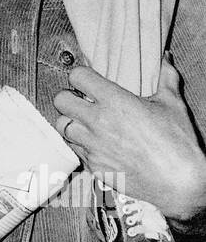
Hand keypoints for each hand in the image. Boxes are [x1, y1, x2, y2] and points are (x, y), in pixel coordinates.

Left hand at [54, 58, 205, 228]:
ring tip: (85, 123)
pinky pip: (76, 151)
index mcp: (114, 101)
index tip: (87, 80)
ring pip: (62, 127)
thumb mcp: (173, 104)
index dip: (81, 76)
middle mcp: (98, 122)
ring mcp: (93, 146)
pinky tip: (96, 145)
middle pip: (60, 100)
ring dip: (71, 123)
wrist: (180, 183)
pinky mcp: (95, 167)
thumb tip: (165, 58)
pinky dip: (81, 146)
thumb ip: (165, 77)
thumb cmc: (178, 143)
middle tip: (80, 101)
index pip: (77, 76)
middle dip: (68, 98)